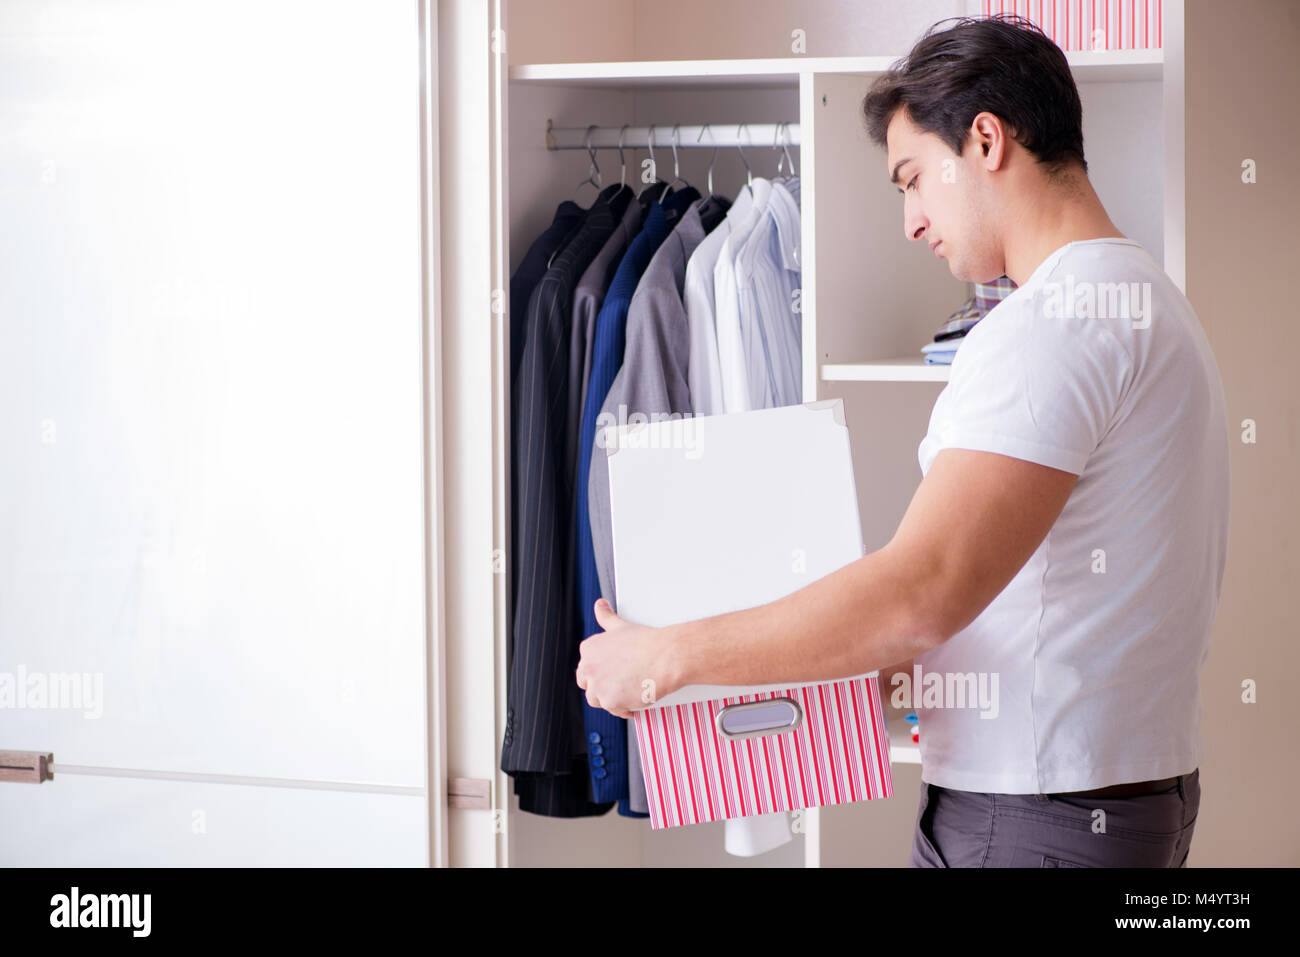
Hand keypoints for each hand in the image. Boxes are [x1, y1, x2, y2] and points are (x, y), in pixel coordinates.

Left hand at [575, 599, 677, 718]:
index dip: (600, 672)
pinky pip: (613, 710)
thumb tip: (600, 605)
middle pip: (587, 685)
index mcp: (588, 649)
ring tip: (628, 693)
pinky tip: (634, 701)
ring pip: (597, 700)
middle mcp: (588, 667)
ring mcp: (598, 686)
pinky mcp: (610, 701)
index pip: (585, 667)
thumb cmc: (647, 642)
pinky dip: (623, 709)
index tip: (612, 673)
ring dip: (611, 699)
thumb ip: (606, 617)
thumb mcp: (621, 626)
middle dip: (601, 686)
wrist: (666, 656)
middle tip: (620, 684)